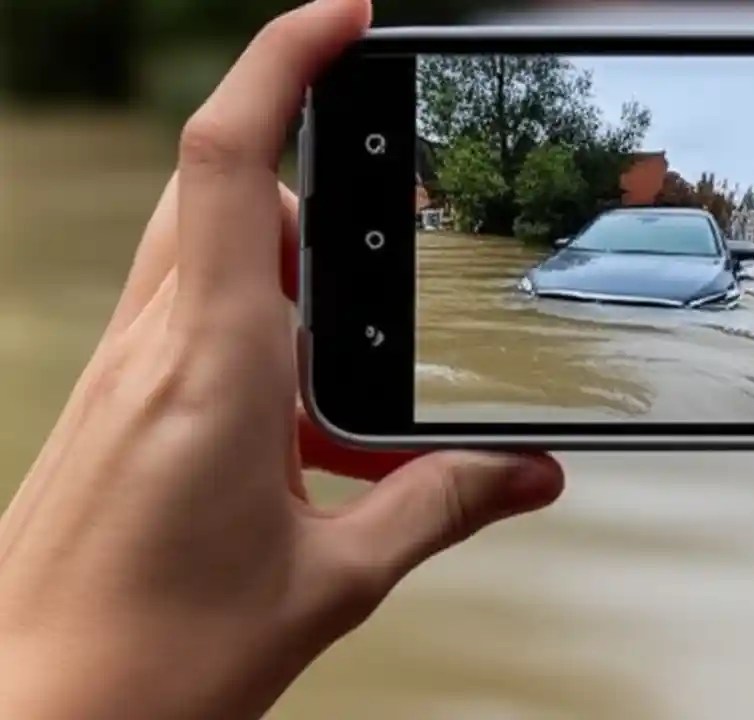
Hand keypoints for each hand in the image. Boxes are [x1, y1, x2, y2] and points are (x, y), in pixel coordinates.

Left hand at [0, 1, 563, 717]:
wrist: (31, 719)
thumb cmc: (154, 662)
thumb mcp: (334, 581)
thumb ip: (440, 507)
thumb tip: (531, 473)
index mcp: (213, 364)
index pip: (235, 157)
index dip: (283, 60)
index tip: (347, 16)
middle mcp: (153, 346)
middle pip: (225, 184)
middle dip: (316, 163)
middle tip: (397, 208)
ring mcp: (123, 371)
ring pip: (204, 241)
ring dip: (287, 242)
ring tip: (362, 316)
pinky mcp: (115, 405)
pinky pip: (187, 309)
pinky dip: (255, 310)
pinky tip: (302, 403)